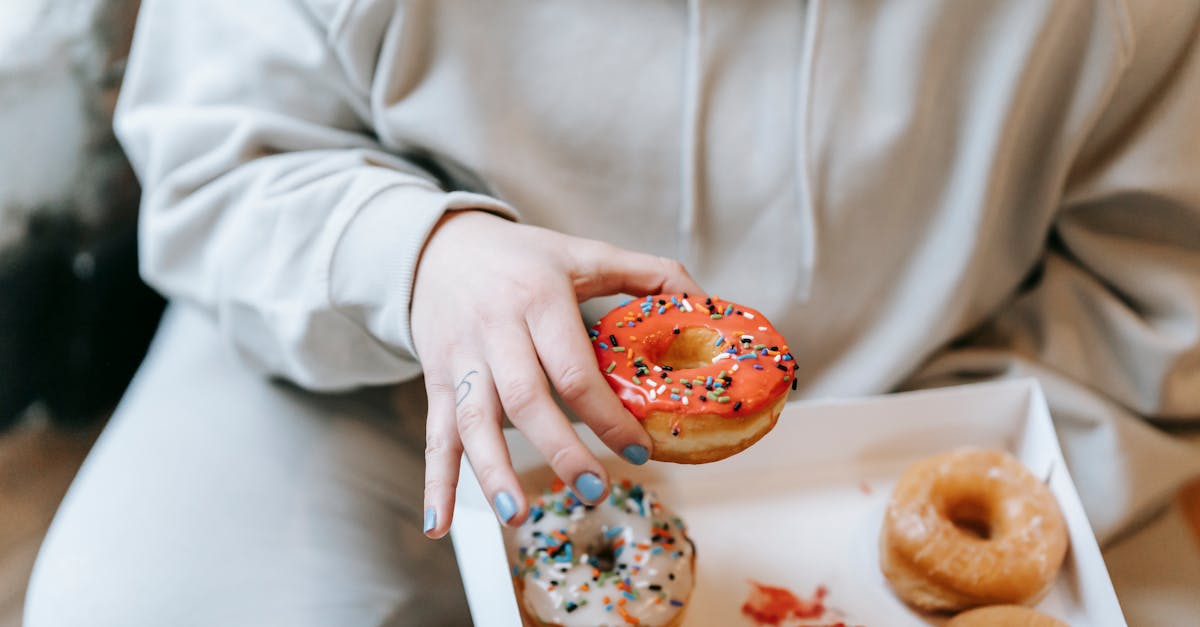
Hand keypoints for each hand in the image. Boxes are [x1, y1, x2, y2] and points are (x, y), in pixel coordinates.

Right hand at [413, 210, 702, 536]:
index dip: (608, 413)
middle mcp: (495, 331)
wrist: (440, 248)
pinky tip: (442, 524)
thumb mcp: (582, 253)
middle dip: (560, 448)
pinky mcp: (436, 380)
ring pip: (473, 422)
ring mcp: (461, 359)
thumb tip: (705, 301)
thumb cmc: (522, 258)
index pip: (574, 367)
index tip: (641, 449)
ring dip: (493, 472)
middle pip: (525, 398)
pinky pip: (435, 435)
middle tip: (595, 489)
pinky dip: (437, 482)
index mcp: (540, 300)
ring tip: (518, 515)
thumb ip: (646, 273)